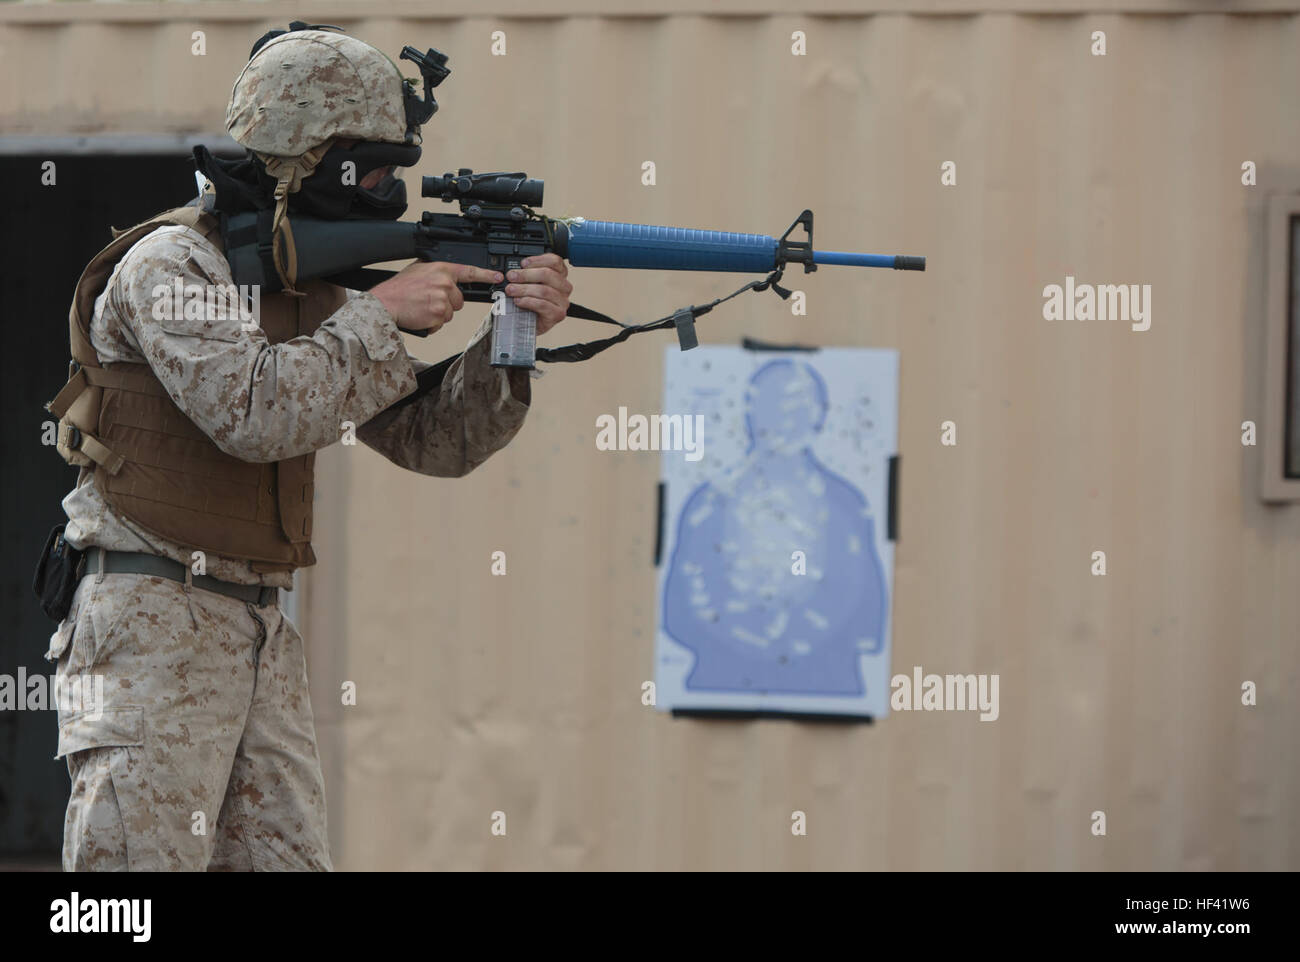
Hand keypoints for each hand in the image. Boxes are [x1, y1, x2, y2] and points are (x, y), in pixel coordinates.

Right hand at [371, 261, 503, 333]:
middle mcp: (445, 283)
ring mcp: (443, 299)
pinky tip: (420, 316)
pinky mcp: (439, 314)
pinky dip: (432, 323)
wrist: (385, 303)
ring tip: (421, 308)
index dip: (485, 274)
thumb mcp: (417, 270)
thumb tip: (446, 276)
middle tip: (427, 301)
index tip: (497, 277)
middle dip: (446, 304)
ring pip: (450, 313)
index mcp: (441, 269)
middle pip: (459, 300)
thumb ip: (436, 272)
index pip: (469, 271)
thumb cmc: (398, 289)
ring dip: (438, 315)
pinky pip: (441, 323)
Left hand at [503, 253, 571, 335]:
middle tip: (511, 276)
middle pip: (548, 274)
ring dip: (524, 289)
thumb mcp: (527, 284)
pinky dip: (528, 302)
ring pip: (544, 290)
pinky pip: (543, 305)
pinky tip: (518, 301)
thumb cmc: (528, 302)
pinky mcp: (558, 314)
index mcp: (559, 275)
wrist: (525, 323)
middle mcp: (564, 287)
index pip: (555, 261)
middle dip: (526, 275)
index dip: (538, 260)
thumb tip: (513, 270)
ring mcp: (563, 302)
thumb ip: (524, 274)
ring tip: (511, 290)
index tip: (522, 263)